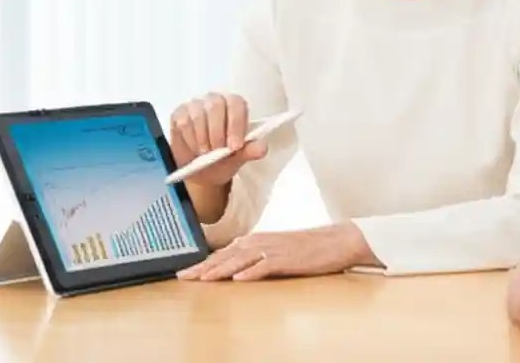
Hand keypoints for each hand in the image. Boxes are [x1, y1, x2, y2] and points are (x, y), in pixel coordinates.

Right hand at [168, 92, 266, 186]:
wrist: (200, 172)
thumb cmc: (223, 160)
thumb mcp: (238, 158)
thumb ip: (250, 151)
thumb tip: (262, 148)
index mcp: (234, 106)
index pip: (237, 104)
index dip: (236, 124)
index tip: (235, 146)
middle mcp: (215, 100)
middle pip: (216, 105)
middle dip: (217, 132)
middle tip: (217, 151)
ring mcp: (195, 105)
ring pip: (198, 115)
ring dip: (203, 139)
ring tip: (206, 153)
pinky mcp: (179, 114)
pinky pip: (184, 123)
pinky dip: (190, 140)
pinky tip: (195, 148)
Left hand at [177, 223, 378, 281]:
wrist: (337, 240)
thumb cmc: (308, 247)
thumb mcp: (277, 250)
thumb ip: (257, 256)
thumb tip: (237, 266)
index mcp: (257, 240)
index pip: (224, 253)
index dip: (203, 263)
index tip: (185, 273)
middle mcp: (261, 242)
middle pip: (226, 255)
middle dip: (203, 267)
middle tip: (182, 277)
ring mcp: (274, 249)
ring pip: (241, 260)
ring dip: (220, 270)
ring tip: (203, 279)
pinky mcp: (288, 258)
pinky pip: (266, 266)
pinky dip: (252, 272)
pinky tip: (239, 279)